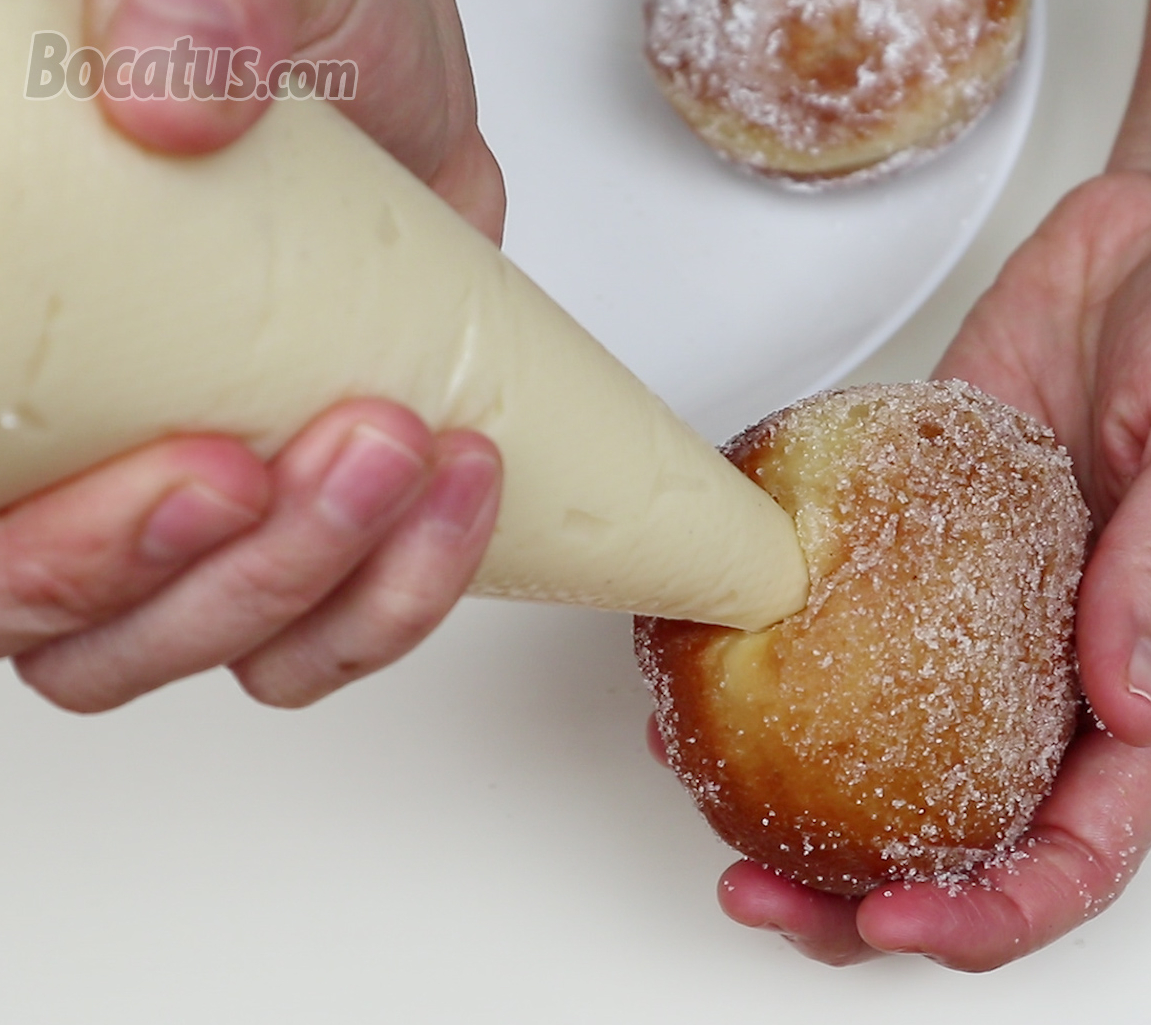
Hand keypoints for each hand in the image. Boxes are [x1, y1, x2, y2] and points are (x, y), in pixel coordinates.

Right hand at [4, 0, 504, 711]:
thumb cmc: (289, 39)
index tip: (206, 468)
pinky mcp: (319, 513)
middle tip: (353, 446)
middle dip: (238, 570)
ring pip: (226, 648)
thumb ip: (189, 7)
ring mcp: (210, 504)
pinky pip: (343, 627)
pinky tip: (464, 488)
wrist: (385, 70)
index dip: (64, 557)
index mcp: (18, 370)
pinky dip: (412, 589)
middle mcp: (89, 462)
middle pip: (89, 637)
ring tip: (425, 454)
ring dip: (338, 583)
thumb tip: (168, 96)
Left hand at [707, 171, 1150, 968]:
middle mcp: (1061, 655)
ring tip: (706, 790)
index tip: (901, 918)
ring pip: (894, 733)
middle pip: (967, 821)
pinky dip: (782, 639)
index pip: (1088, 841)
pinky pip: (848, 599)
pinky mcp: (924, 521)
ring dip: (806, 788)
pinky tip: (712, 650)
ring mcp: (984, 596)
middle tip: (766, 891)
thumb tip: (1127, 706)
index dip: (998, 910)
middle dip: (867, 887)